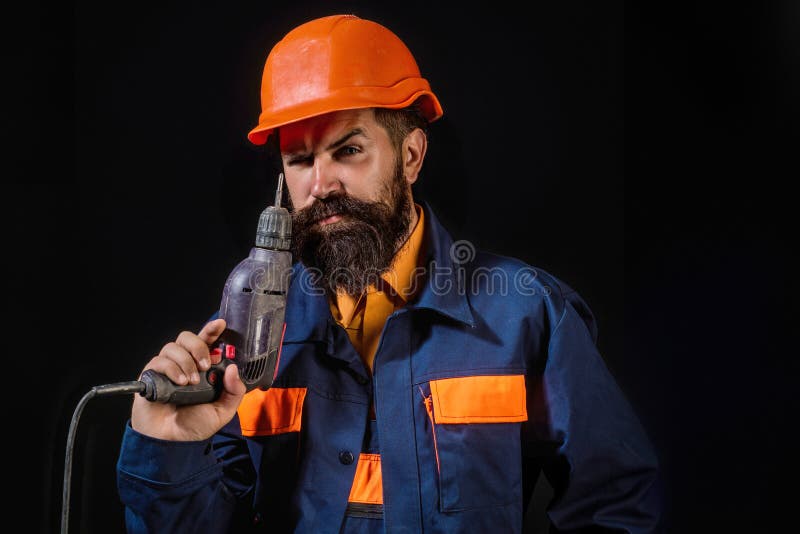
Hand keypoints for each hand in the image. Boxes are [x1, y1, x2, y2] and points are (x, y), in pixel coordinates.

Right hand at [131, 319, 246, 440]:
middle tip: (205, 364)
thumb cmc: (194, 426)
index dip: (211, 330)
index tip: (220, 324)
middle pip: (187, 337)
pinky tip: (179, 382)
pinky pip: (158, 361)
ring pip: (172, 347)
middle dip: (198, 346)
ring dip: (185, 361)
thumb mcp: (223, 410)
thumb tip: (233, 369)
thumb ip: (234, 391)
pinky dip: (171, 368)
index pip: (206, 342)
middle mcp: (183, 364)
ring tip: (191, 382)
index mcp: (202, 368)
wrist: (171, 442)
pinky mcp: (151, 376)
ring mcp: (166, 369)